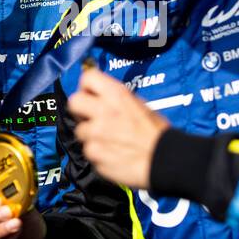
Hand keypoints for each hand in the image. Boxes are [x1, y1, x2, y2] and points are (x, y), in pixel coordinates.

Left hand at [67, 68, 169, 189]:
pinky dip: (98, 154)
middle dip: (80, 110)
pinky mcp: (95, 153)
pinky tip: (112, 154)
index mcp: (117, 94)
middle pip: (74, 102)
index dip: (87, 87)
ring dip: (91, 136)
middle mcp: (103, 110)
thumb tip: (101, 99)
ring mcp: (96, 133)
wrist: (165, 159)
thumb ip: (117, 100)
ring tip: (109, 141)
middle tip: (91, 118)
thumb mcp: (140, 105)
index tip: (91, 95)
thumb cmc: (156, 133)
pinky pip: (89, 152)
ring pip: (80, 131)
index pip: (88, 78)